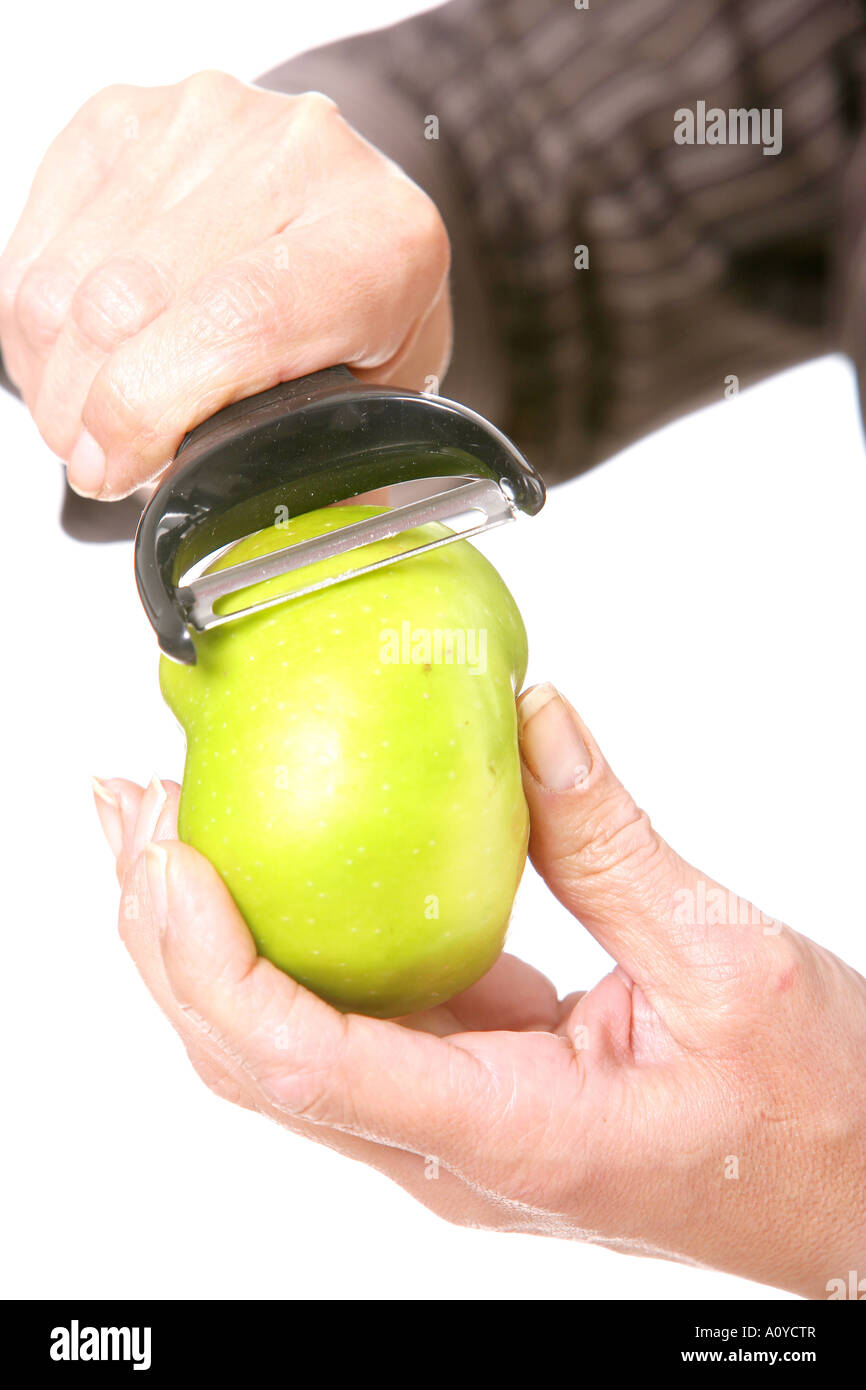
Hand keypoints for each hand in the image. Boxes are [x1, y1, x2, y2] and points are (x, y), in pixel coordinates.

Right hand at [0, 72, 450, 497]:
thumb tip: (258, 546)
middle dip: (86, 414)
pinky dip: (33, 328)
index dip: (152, 408)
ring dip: (51, 379)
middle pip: (128, 300)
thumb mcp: (379, 396)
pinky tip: (72, 363)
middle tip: (97, 467)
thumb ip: (327, 465)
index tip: (117, 470)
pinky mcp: (127, 116)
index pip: (240, 318)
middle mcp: (297, 159)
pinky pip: (35, 245)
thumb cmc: (364, 308)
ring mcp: (204, 123)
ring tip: (85, 423)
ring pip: (65, 278)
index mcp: (378, 241)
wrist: (345, 201)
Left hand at [93, 683, 865, 1296]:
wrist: (843, 1193)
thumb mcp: (726, 961)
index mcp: (507, 1134)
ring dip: (194, 941)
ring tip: (151, 828)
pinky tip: (259, 869)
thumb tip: (529, 714)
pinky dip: (272, 943)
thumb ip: (613, 839)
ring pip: (271, 1047)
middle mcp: (447, 1145)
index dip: (214, 960)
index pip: (305, 1062)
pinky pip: (333, 1020)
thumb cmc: (808, 1113)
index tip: (173, 852)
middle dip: (162, 935)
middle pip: (250, 1057)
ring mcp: (445, 1121)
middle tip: (126, 806)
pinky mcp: (462, 1084)